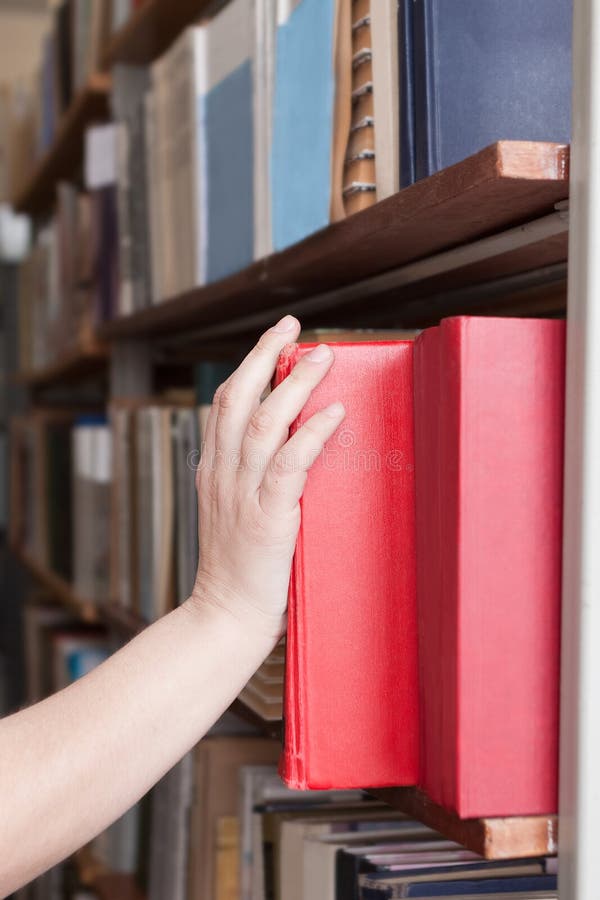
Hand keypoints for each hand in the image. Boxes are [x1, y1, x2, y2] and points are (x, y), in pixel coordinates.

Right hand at [190, 315, 344, 642]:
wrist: (224, 617)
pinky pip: (288, 466)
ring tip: (323, 356)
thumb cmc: (240, 569)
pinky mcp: (266, 520)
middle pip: (236, 398)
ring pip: (263, 423)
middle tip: (295, 327)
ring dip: (294, 384)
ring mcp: (241, 496)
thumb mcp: (236, 512)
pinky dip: (311, 434)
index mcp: (213, 471)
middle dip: (265, 356)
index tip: (277, 337)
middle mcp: (221, 475)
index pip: (224, 404)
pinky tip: (333, 412)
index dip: (249, 364)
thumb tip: (293, 446)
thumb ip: (253, 478)